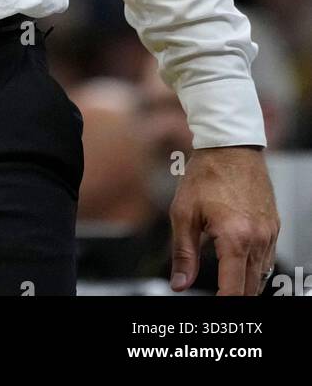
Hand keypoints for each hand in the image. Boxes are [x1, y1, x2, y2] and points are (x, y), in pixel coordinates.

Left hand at [170, 147, 280, 295]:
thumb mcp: (184, 212)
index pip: (233, 290)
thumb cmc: (207, 173)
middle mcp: (258, 239)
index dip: (222, 303)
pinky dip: (255, 270)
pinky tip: (239, 265)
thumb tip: (179, 284)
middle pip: (250, 288)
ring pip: (261, 277)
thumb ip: (183, 253)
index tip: (210, 306)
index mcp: (235, 237)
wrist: (231, 145)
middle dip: (233, 297)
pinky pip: (268, 260)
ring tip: (226, 285)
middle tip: (215, 296)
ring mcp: (269, 233)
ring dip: (245, 285)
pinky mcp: (274, 226)